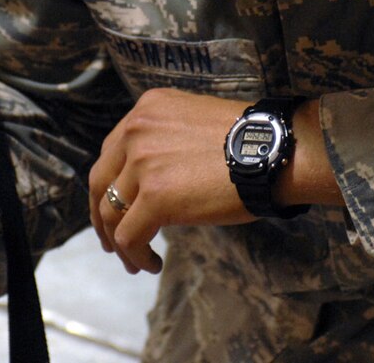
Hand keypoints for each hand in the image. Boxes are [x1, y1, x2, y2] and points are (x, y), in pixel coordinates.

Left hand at [88, 89, 340, 274]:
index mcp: (146, 110)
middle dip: (103, 216)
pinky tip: (151, 263)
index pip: (110, 153)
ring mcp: (141, 163)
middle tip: (112, 240)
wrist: (272, 151)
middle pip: (100, 181)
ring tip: (135, 260)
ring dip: (120, 242)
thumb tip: (152, 177)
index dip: (108, 185)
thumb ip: (165, 139)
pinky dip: (135, 255)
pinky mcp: (153, 197)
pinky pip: (129, 235)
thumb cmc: (248, 140)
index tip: (115, 207)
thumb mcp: (193, 122)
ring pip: (111, 212)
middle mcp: (136, 130)